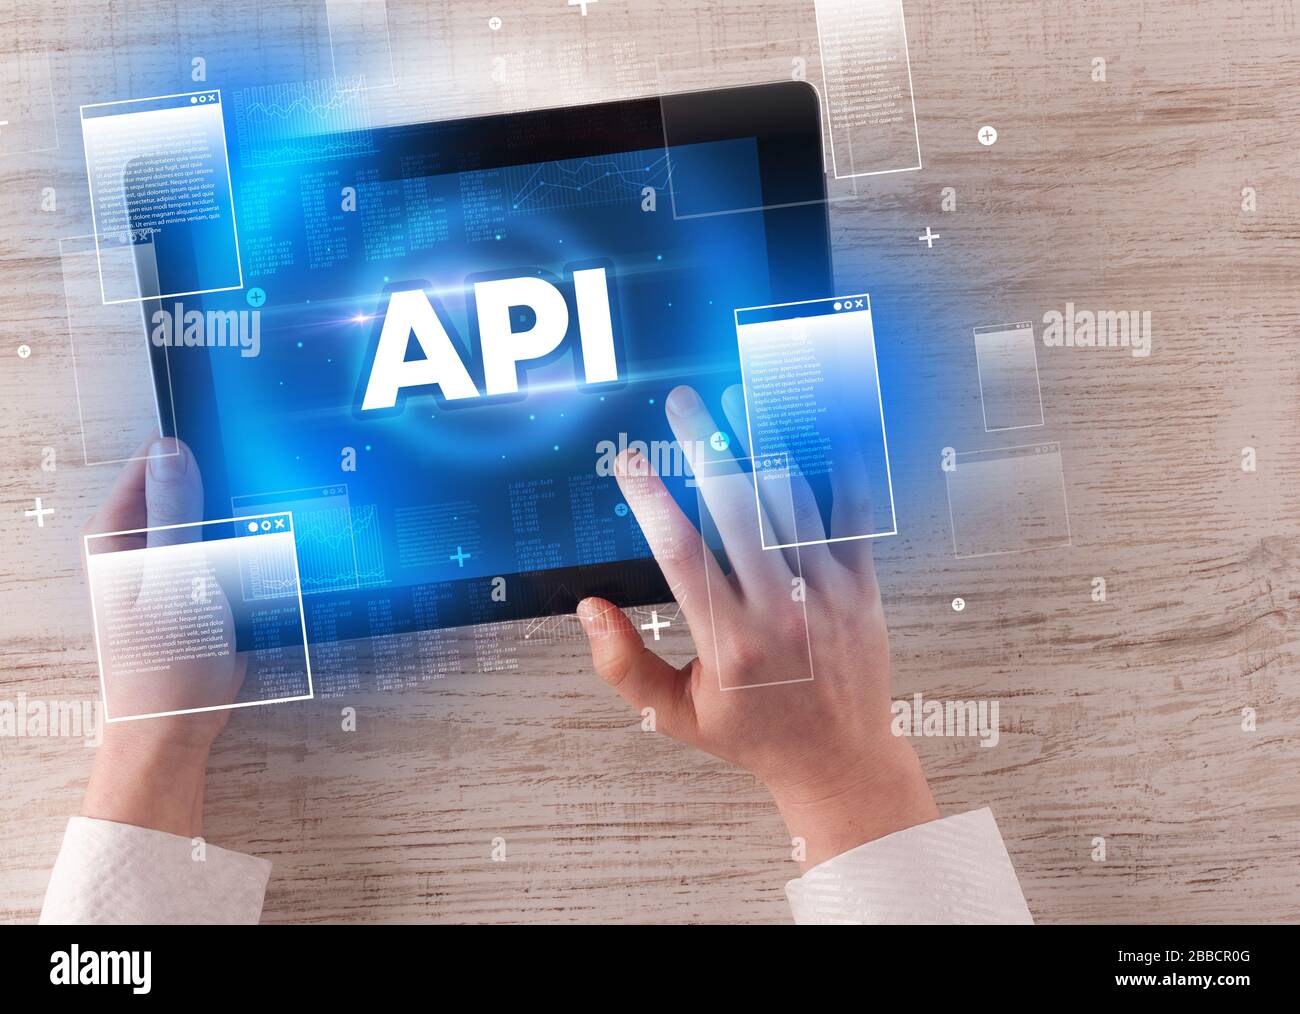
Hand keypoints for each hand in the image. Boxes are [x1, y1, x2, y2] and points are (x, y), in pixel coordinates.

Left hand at [80, 436, 242, 836]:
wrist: (177, 725)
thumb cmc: (164, 661)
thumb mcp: (173, 576)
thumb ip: (173, 510)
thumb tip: (171, 449)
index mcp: (114, 535)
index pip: (152, 464)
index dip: (191, 453)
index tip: (231, 447)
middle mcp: (135, 546)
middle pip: (183, 488)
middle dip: (221, 488)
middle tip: (253, 493)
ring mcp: (166, 567)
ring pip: (208, 519)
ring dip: (235, 521)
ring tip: (262, 528)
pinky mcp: (193, 589)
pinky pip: (222, 552)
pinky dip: (242, 550)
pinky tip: (264, 556)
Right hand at [579, 385, 937, 869]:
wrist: (841, 760)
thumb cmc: (753, 733)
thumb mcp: (674, 714)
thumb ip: (624, 665)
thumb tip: (590, 609)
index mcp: (728, 642)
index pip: (680, 553)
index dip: (651, 499)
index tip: (630, 459)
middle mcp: (780, 611)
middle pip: (737, 508)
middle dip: (705, 445)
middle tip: (682, 403)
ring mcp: (827, 594)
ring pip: (793, 501)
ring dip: (763, 440)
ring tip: (739, 394)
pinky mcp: (863, 586)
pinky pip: (854, 514)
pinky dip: (839, 465)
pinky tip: (819, 425)